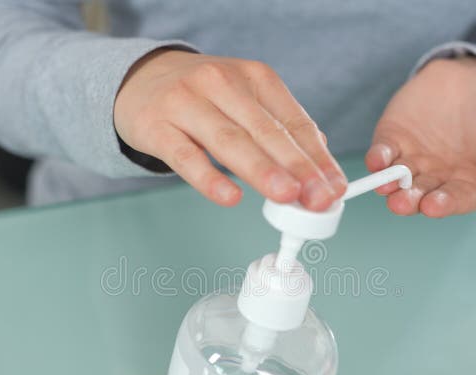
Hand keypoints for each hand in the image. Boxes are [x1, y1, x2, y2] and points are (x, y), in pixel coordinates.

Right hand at [114, 50, 345, 209]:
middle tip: (319, 197)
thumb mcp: (244, 98)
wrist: (140, 80)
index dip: (317, 157)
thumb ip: (279, 126)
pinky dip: (209, 179)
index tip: (334, 187)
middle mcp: (221, 84)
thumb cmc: (202, 96)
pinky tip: (230, 197)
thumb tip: (317, 160)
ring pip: (230, 141)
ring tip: (287, 195)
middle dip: (297, 167)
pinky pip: (186, 157)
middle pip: (266, 131)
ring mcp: (186, 103)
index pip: (293, 121)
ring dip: (262, 171)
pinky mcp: (156, 127)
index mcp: (253, 77)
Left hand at [366, 57, 475, 216]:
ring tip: (385, 186)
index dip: (446, 204)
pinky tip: (377, 160)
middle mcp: (440, 178)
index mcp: (473, 183)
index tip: (434, 205)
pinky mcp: (396, 139)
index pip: (458, 199)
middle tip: (401, 202)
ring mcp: (415, 160)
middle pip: (423, 194)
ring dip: (390, 185)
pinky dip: (378, 158)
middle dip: (411, 199)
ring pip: (399, 179)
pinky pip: (384, 153)